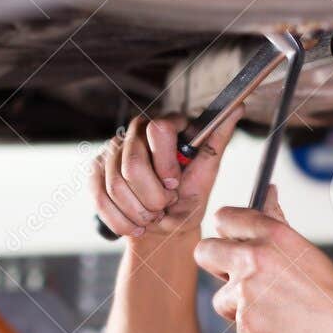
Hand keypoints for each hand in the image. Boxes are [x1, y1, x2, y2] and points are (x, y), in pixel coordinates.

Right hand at [91, 110, 242, 239]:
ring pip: (115, 186)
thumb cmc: (188, 196)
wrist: (165, 225)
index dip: (166, 164)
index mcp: (164, 123)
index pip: (158, 130)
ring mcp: (110, 151)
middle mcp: (134, 131)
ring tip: (152, 215)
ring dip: (139, 212)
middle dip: (153, 197)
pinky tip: (135, 225)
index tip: (175, 184)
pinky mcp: (94, 172)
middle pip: (132, 165)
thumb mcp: (208, 172)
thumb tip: (238, 106)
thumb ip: (218, 139)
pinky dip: (121, 220)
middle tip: (164, 205)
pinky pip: (101, 199)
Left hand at [193, 187, 332, 332]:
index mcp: (273, 235)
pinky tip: (277, 326)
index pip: (224, 218)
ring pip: (220, 296)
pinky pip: (235, 323)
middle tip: (234, 275)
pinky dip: (252, 327)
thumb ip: (276, 224)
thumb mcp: (305, 250)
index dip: (225, 231)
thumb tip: (267, 193)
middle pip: (204, 251)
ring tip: (272, 309)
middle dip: (214, 263)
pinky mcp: (244, 323)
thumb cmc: (329, 297)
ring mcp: (246, 292)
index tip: (230, 239)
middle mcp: (255, 259)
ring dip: (237, 304)